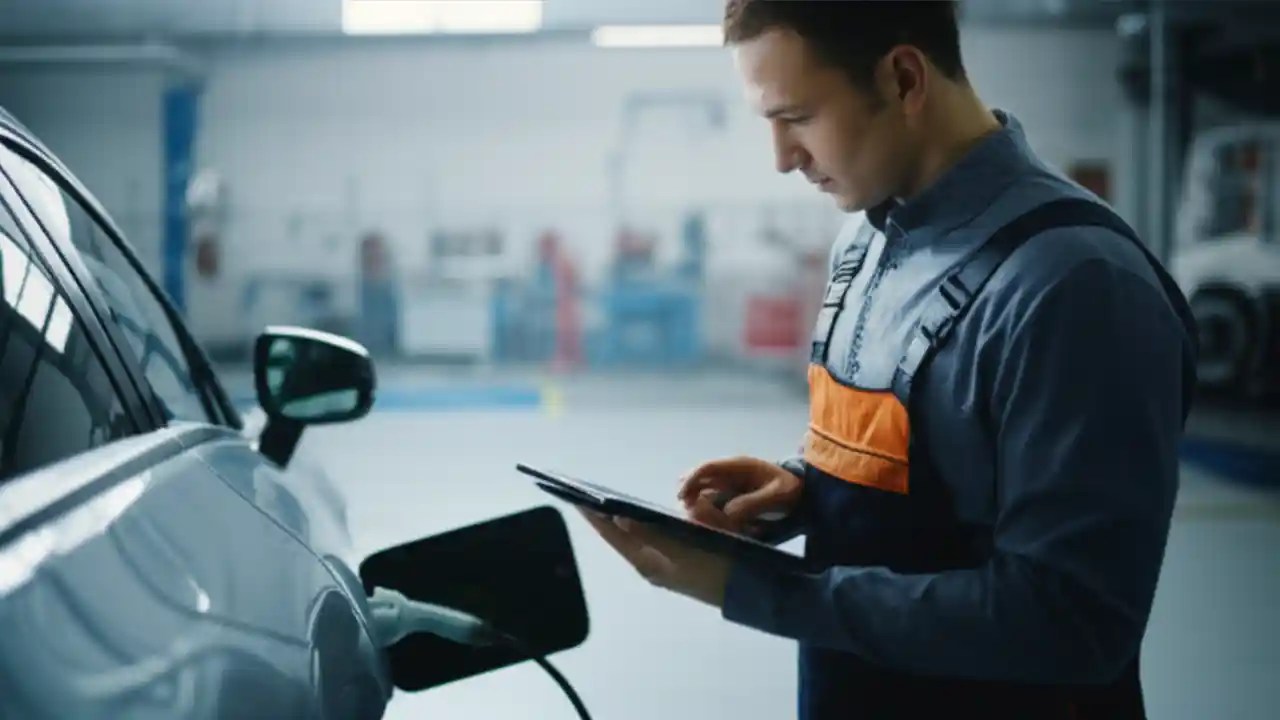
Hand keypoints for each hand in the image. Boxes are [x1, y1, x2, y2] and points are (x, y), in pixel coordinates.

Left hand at [576, 508, 730, 607]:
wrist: (749, 590)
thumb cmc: (714, 568)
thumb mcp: (682, 548)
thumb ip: (650, 533)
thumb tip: (619, 517)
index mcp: (648, 563)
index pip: (613, 535)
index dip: (594, 516)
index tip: (575, 496)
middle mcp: (652, 564)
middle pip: (621, 536)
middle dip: (606, 517)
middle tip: (589, 497)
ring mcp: (665, 564)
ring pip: (639, 536)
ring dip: (625, 522)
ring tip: (607, 505)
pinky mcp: (680, 561)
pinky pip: (659, 537)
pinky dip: (649, 525)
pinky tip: (644, 515)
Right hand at [677, 456, 802, 534]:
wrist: (802, 491)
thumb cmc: (791, 489)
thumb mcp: (778, 494)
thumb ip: (754, 503)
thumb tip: (728, 513)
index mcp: (738, 466)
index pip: (707, 468)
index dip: (690, 481)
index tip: (682, 497)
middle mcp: (728, 474)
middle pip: (697, 482)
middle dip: (695, 500)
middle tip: (706, 520)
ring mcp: (727, 486)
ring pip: (701, 495)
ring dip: (706, 512)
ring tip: (729, 527)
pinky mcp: (729, 498)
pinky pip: (713, 507)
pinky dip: (716, 519)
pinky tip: (737, 529)